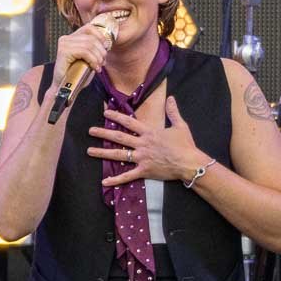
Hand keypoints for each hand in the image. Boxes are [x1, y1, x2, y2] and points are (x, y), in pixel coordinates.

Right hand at [51, 15, 116, 88]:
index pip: (89, 28)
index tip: (106, 48)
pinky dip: (93, 60)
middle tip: (103, 62)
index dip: (101, 36)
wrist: (64, 87)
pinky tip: (94, 68)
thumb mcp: (88, 59)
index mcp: (72, 37)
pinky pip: (84, 51)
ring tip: (98, 66)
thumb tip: (106, 44)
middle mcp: (66, 38)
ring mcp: (64, 44)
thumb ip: (94, 49)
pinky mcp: (63, 52)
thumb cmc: (76, 74)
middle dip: (101, 51)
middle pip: (92, 38)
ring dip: (98, 57)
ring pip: (89, 45)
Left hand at [88, 95, 207, 186]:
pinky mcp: (144, 171)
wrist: (190, 163)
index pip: (129, 122)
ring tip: (89, 151)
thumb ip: (173, 112)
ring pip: (119, 155)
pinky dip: (116, 180)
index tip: (105, 113)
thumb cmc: (186, 145)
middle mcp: (142, 144)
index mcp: (150, 133)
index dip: (117, 117)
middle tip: (90, 131)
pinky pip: (127, 176)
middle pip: (119, 137)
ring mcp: (142, 158)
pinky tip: (104, 182)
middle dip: (103, 133)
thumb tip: (171, 98)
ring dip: (103, 153)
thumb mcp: (180, 126)